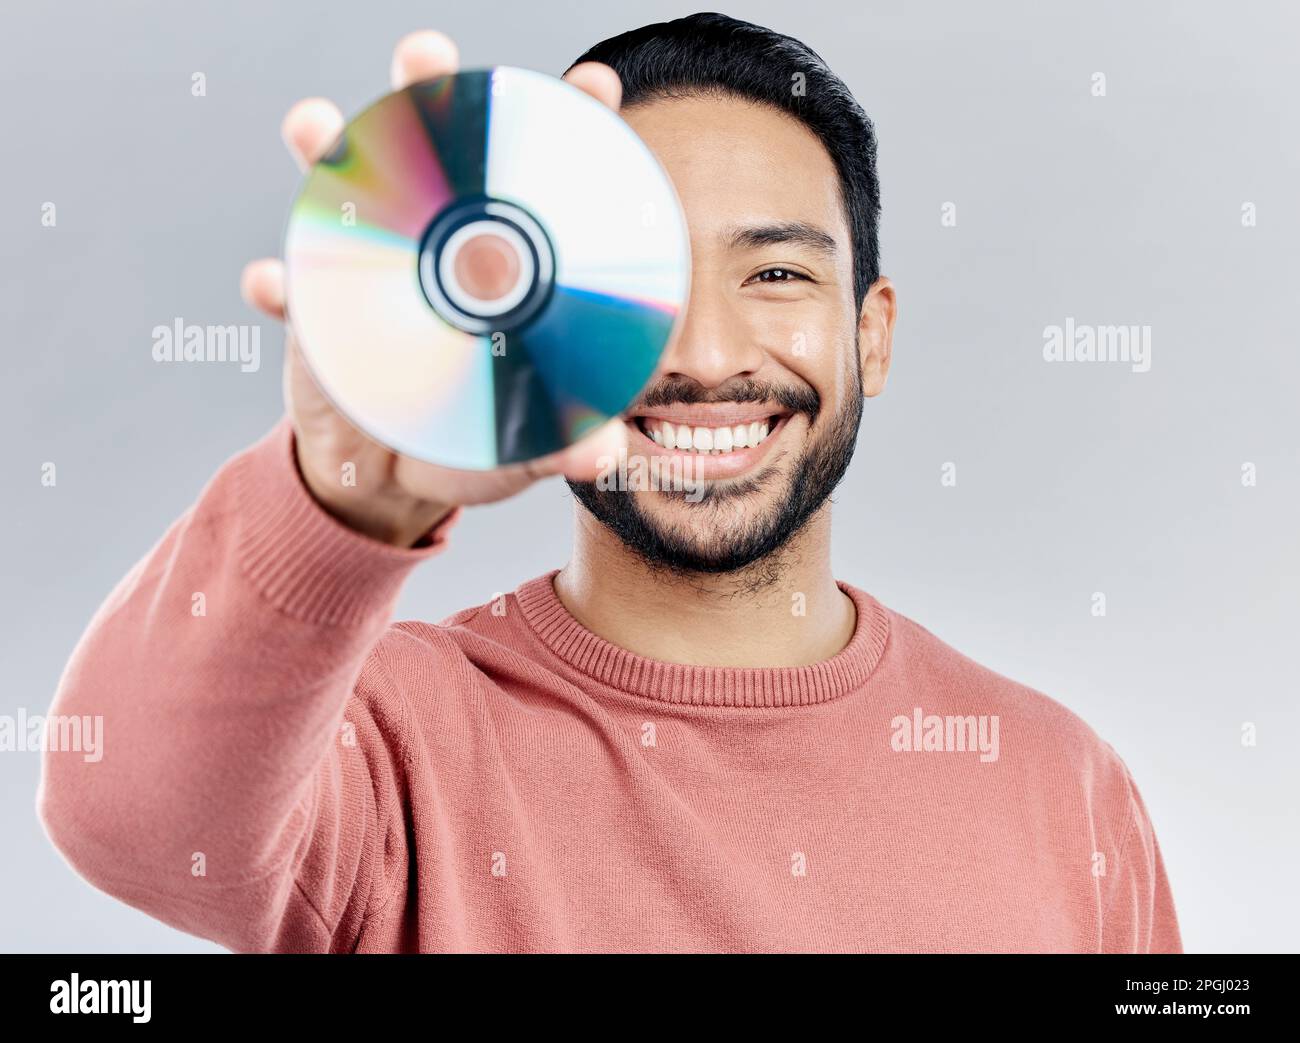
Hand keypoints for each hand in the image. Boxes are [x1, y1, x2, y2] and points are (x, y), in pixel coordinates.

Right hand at [240, 31, 628, 546]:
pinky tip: (272, 283)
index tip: (593, 88)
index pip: (541, 185)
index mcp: (507, 268)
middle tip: (427, 57)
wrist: (391, 478)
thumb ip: (566, 441)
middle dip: (431, 92)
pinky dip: (280, 285)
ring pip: (348, 193)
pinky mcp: (315, 314)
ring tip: (314, 124)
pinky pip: (291, 291)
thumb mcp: (524, 444)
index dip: (568, 128)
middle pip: (439, 153)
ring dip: (326, 149)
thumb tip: (602, 452)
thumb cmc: (473, 443)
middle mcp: (439, 249)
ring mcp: (374, 273)